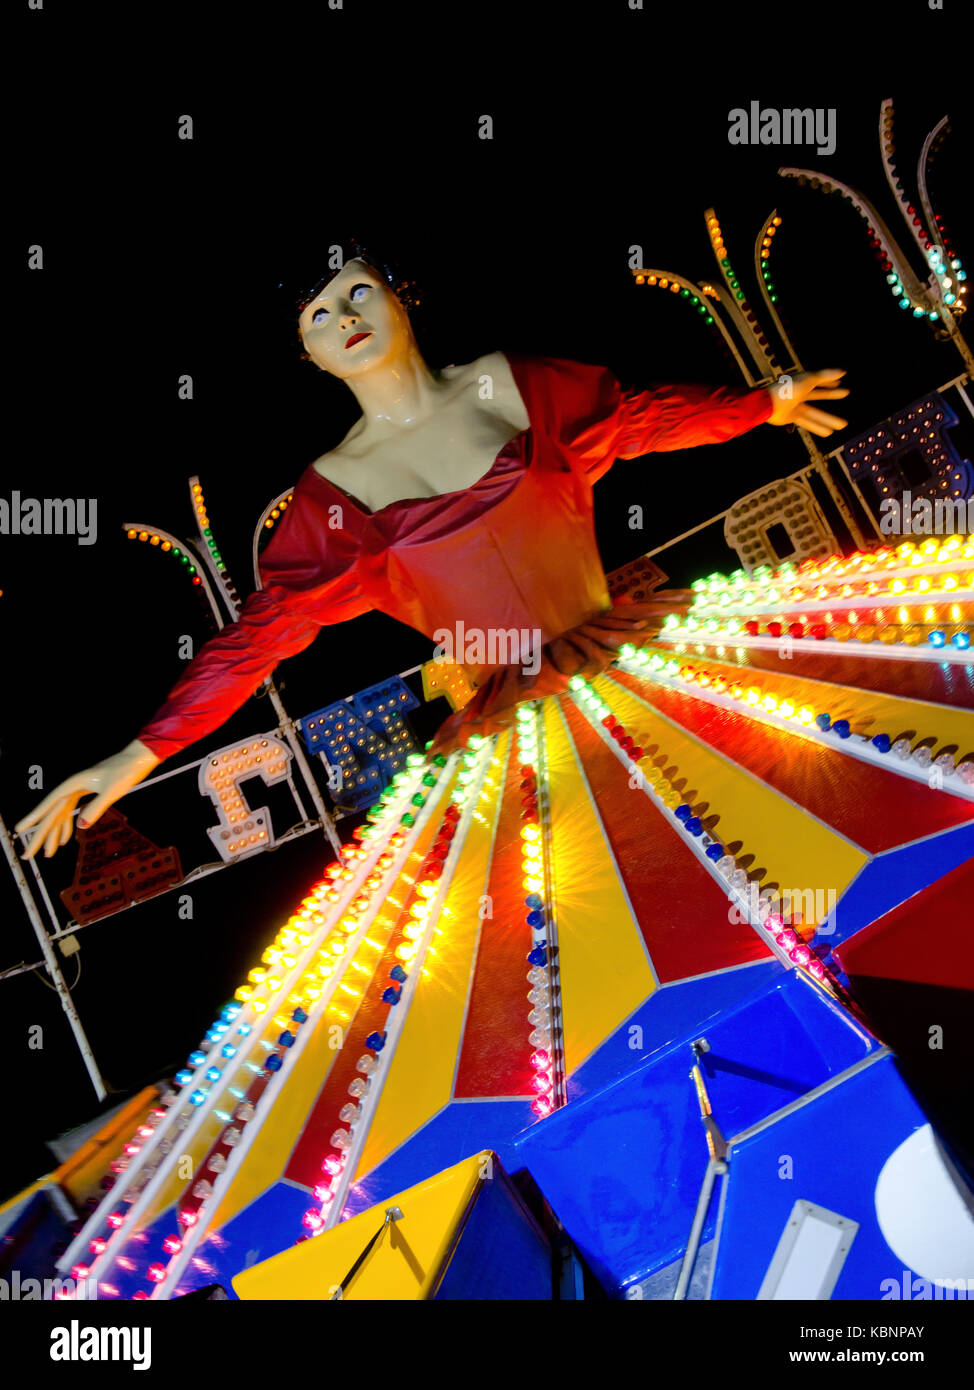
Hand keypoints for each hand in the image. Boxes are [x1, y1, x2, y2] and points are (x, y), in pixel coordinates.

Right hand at [14, 739, 161, 859]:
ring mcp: (79, 789)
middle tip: (29, 854)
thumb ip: (96, 807)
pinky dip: (67, 825)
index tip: (20, 829)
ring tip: (48, 853)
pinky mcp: (87, 792)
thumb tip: (81, 826)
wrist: (137, 758)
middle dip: (40, 834)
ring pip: (61, 815)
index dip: (34, 817)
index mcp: (74, 784)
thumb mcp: (112, 791)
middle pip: (52, 813)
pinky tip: (65, 838)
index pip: (49, 804)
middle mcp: (72, 787)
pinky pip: (71, 811)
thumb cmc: (125, 771)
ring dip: (54, 833)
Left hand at [767, 369, 848, 436]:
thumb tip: (842, 372)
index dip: (829, 380)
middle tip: (845, 394)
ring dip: (829, 419)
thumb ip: (826, 376)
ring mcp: (794, 405)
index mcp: (802, 380)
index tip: (839, 382)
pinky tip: (828, 432)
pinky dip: (817, 427)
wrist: (768, 404)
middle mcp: (799, 392)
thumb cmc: (787, 389)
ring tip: (842, 425)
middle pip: (818, 394)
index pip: (818, 379)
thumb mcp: (809, 379)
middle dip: (832, 395)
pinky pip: (806, 423)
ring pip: (815, 413)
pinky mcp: (790, 417)